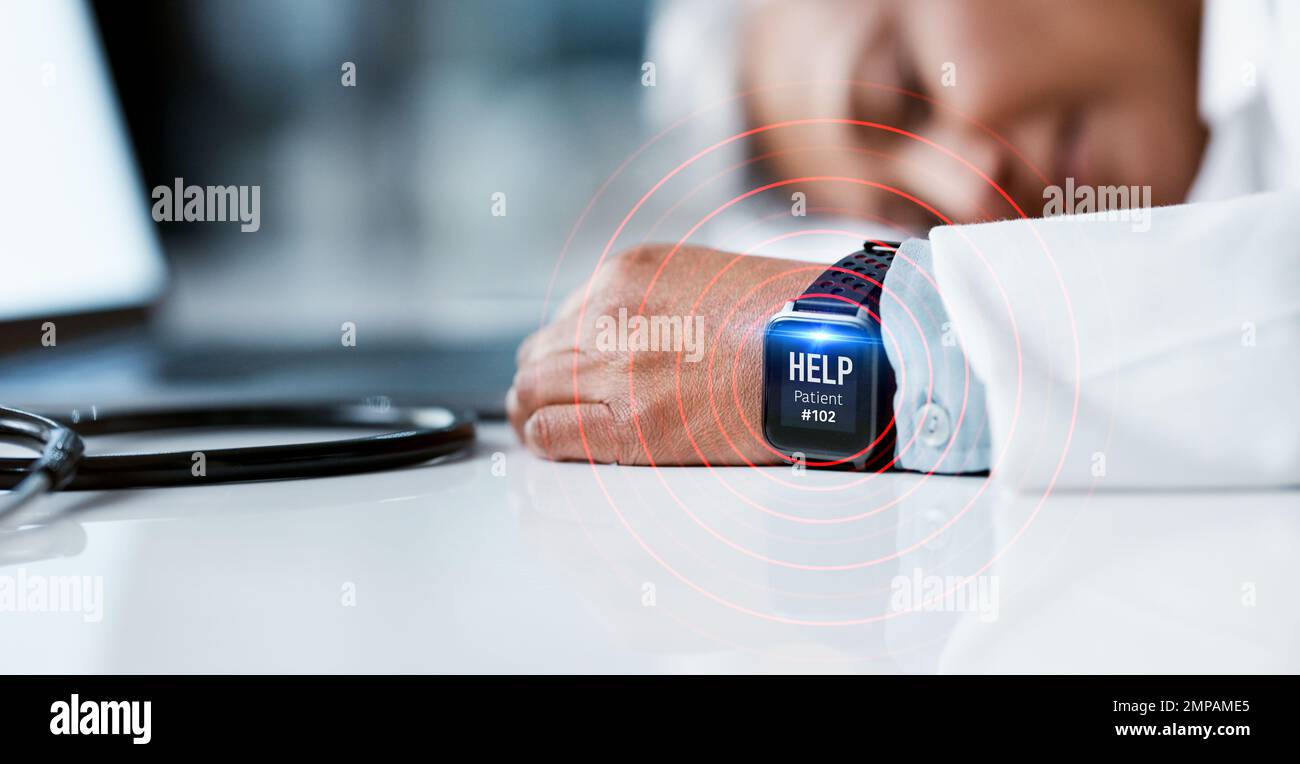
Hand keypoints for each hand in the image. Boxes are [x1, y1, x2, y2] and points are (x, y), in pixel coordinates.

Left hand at [508, 244, 813, 464]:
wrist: (826, 350)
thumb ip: (658, 304)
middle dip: (543, 382)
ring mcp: (613, 368)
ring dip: (536, 412)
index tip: (574, 371)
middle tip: (550, 405)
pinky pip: (548, 434)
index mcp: (627, 274)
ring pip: (531, 393)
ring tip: (545, 430)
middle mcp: (608, 313)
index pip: (564, 317)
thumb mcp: (708, 279)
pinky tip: (556, 449)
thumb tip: (641, 342)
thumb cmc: (790, 321)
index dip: (566, 351)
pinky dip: (545, 443)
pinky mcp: (625, 422)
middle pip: (538, 354)